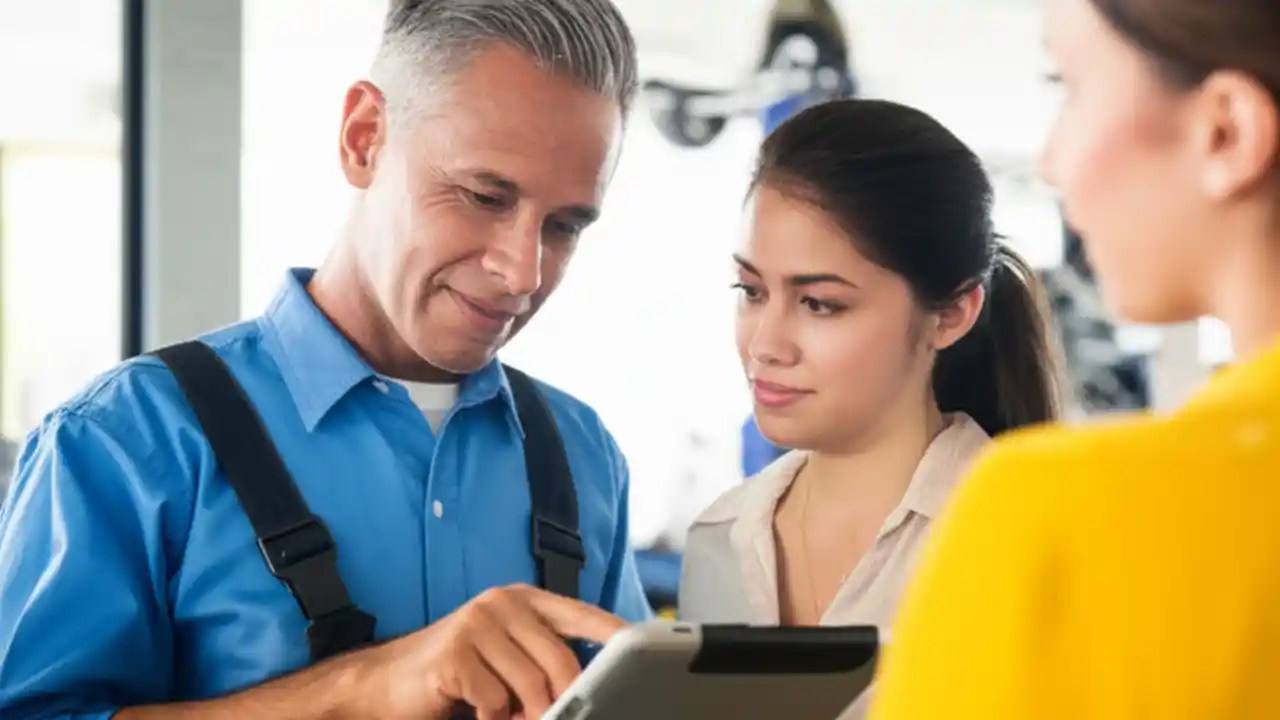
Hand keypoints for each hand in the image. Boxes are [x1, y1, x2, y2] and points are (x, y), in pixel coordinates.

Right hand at [356, 584, 625, 719]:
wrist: (386, 683)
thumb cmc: (456, 672)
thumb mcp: (507, 657)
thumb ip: (544, 659)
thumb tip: (592, 686)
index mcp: (523, 600)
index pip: (582, 615)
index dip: (615, 635)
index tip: (642, 652)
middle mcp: (502, 603)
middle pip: (562, 661)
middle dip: (564, 702)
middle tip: (551, 717)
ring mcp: (477, 623)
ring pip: (532, 685)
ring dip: (524, 714)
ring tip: (503, 714)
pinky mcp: (455, 652)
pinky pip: (495, 699)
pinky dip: (490, 716)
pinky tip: (473, 710)